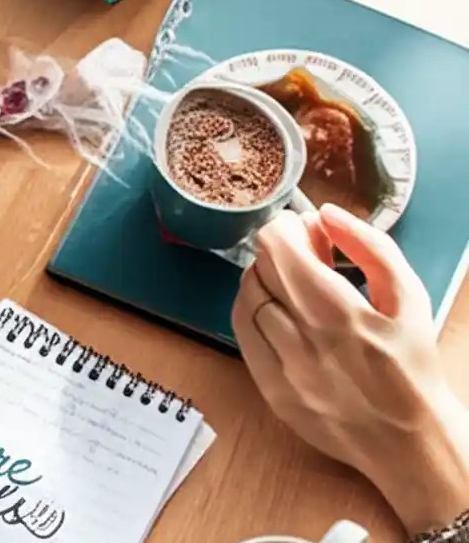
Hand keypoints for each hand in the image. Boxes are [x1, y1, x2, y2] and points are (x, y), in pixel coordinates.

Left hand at [232, 205, 468, 533]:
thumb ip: (370, 247)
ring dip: (261, 281)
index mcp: (342, 316)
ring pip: (247, 303)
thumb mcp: (409, 297)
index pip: (280, 254)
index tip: (295, 227)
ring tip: (287, 281)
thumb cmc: (413, 365)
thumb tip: (326, 214)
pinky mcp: (271, 393)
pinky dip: (251, 313)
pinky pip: (243, 338)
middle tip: (297, 252)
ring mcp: (284, 372)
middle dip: (275, 253)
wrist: (411, 441)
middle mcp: (306, 344)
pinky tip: (272, 309)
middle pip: (261, 274)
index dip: (281, 231)